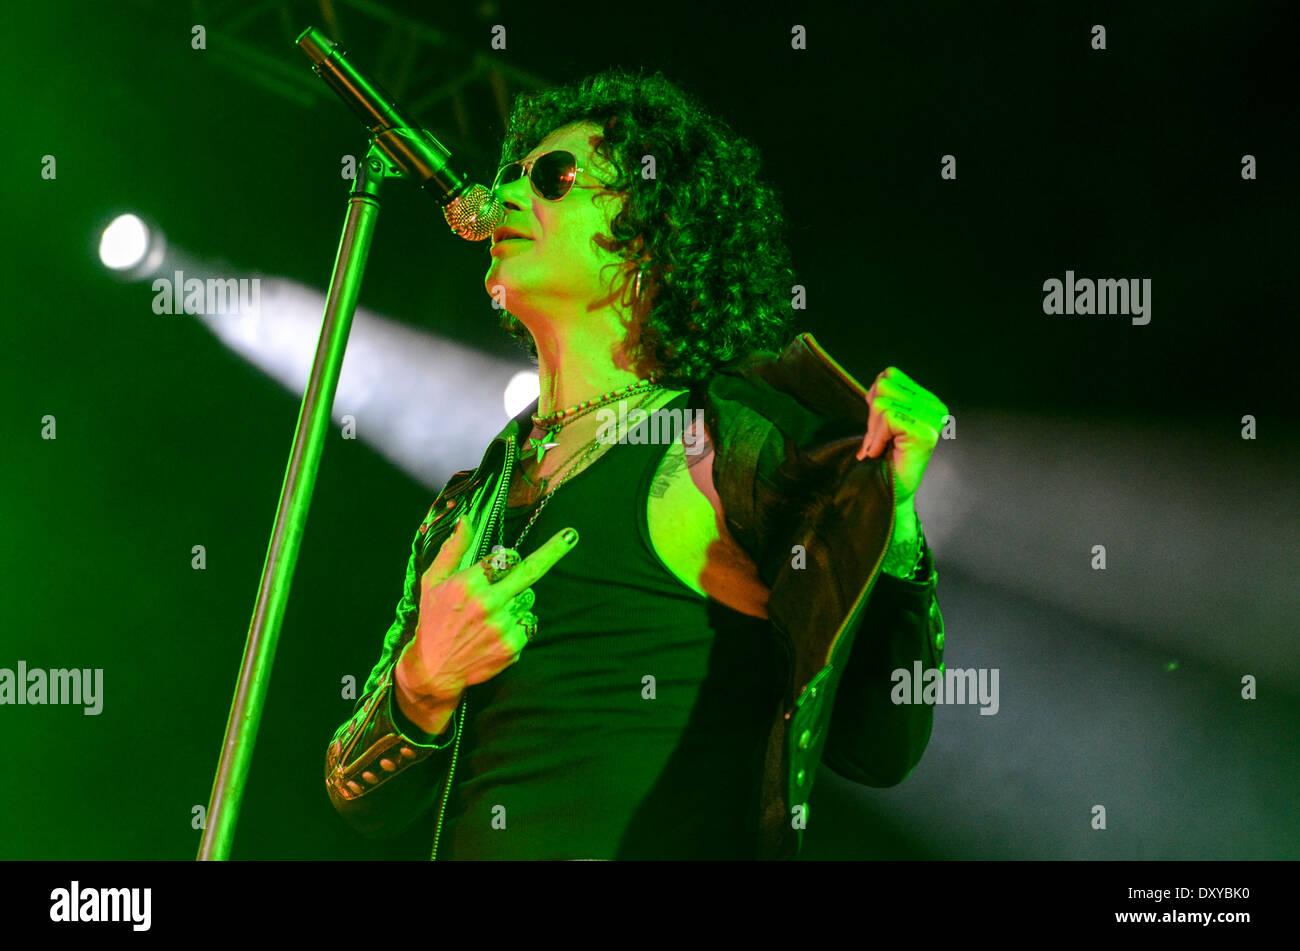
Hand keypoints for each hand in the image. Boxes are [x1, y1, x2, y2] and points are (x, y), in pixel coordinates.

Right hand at [394, 516, 578, 719]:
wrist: (433, 669)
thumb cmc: (432, 619)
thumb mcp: (432, 581)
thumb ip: (453, 549)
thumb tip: (466, 519)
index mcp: (468, 584)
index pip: (505, 557)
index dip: (507, 559)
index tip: (507, 560)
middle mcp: (488, 603)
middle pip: (530, 571)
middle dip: (553, 551)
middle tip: (571, 536)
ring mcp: (502, 626)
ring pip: (529, 599)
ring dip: (517, 600)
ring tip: (491, 614)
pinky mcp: (512, 646)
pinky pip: (529, 622)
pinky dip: (519, 623)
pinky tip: (496, 630)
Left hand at [857, 367, 946, 508]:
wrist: (891, 494)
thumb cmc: (887, 461)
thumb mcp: (884, 422)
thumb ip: (885, 400)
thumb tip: (875, 387)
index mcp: (927, 401)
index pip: (890, 375)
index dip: (874, 399)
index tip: (877, 427)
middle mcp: (935, 407)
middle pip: (884, 384)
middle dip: (872, 414)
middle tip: (877, 439)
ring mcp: (933, 419)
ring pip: (882, 402)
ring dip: (873, 429)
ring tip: (880, 447)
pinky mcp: (925, 432)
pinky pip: (887, 418)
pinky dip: (876, 438)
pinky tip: (881, 452)